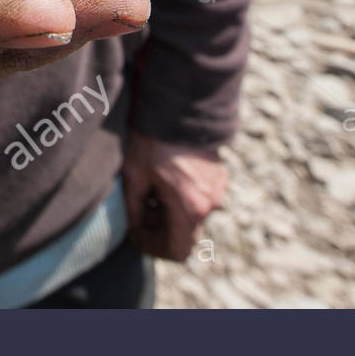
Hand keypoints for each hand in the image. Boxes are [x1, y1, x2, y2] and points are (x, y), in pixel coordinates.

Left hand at [122, 129, 227, 260]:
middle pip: (185, 234)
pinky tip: (164, 180)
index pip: (178, 252)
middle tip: (138, 212)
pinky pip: (201, 197)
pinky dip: (183, 198)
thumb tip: (135, 227)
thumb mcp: (134, 176)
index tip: (136, 234)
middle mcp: (211, 203)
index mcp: (191, 209)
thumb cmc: (153, 140)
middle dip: (159, 229)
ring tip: (149, 192)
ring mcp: (219, 188)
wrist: (180, 104)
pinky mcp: (220, 174)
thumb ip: (135, 209)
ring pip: (193, 215)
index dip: (154, 248)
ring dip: (171, 212)